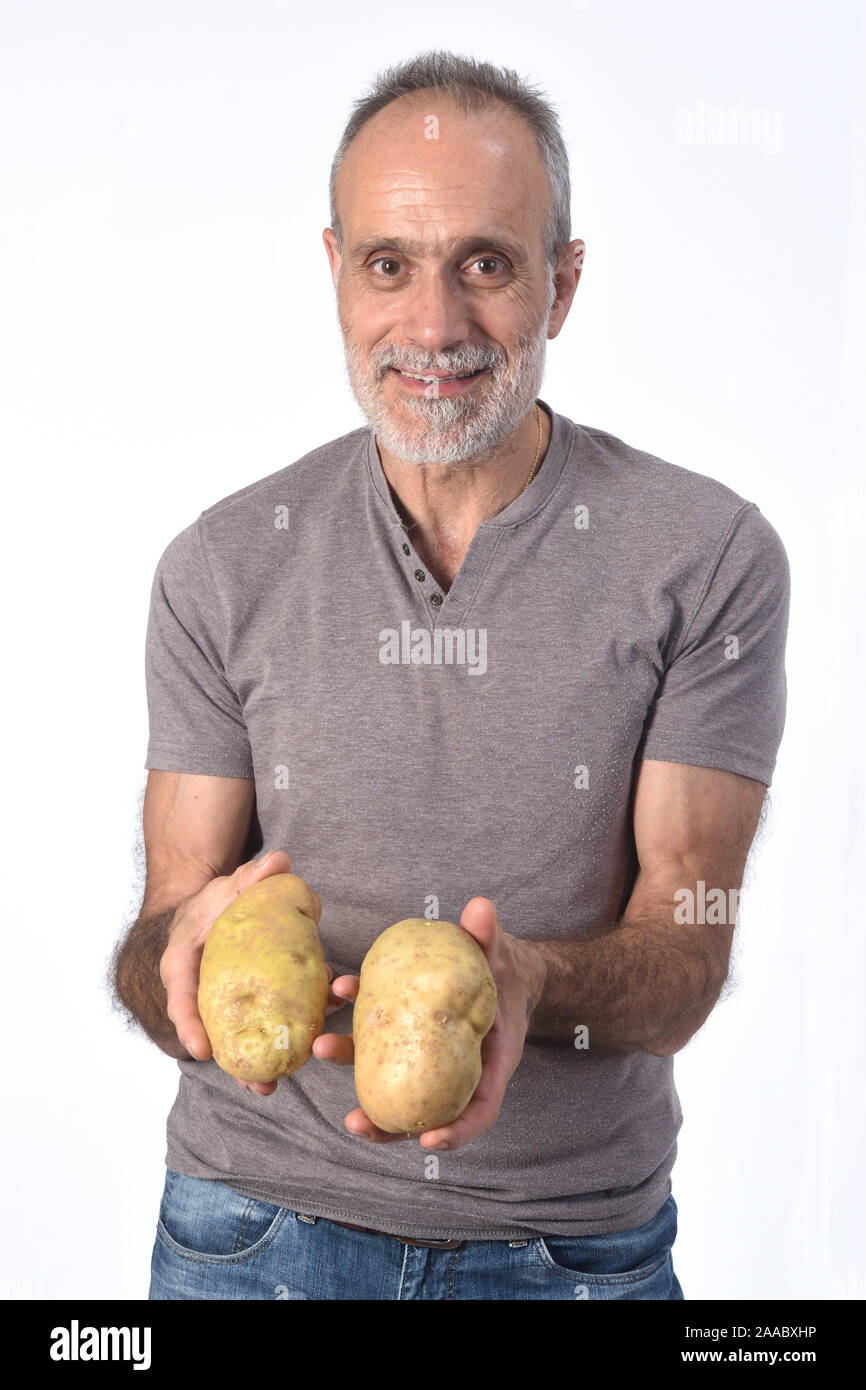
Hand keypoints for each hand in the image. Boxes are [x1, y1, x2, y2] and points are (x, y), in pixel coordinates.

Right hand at [159, 849, 346, 1097]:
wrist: (214, 913)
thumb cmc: (214, 904)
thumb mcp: (227, 886)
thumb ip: (251, 876)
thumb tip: (280, 862)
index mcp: (184, 964)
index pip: (181, 996)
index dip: (189, 1024)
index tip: (201, 1049)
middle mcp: (201, 991)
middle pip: (210, 1032)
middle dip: (231, 1062)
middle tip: (256, 1085)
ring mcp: (224, 1004)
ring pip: (235, 1040)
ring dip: (253, 1066)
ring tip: (271, 1088)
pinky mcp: (249, 1007)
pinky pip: (259, 1029)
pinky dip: (274, 1044)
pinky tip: (298, 1058)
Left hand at [314, 899, 547, 1150]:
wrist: (500, 969)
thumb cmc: (505, 968)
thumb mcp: (504, 955)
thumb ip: (490, 936)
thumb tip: (479, 908)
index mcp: (490, 1061)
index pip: (480, 1108)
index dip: (456, 1131)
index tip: (428, 1141)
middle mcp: (454, 1067)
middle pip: (423, 1110)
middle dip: (386, 1126)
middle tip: (355, 1123)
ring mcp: (425, 1053)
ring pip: (391, 1077)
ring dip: (352, 1068)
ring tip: (321, 1049)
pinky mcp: (404, 1032)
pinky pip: (378, 1038)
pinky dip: (354, 1020)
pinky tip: (337, 996)